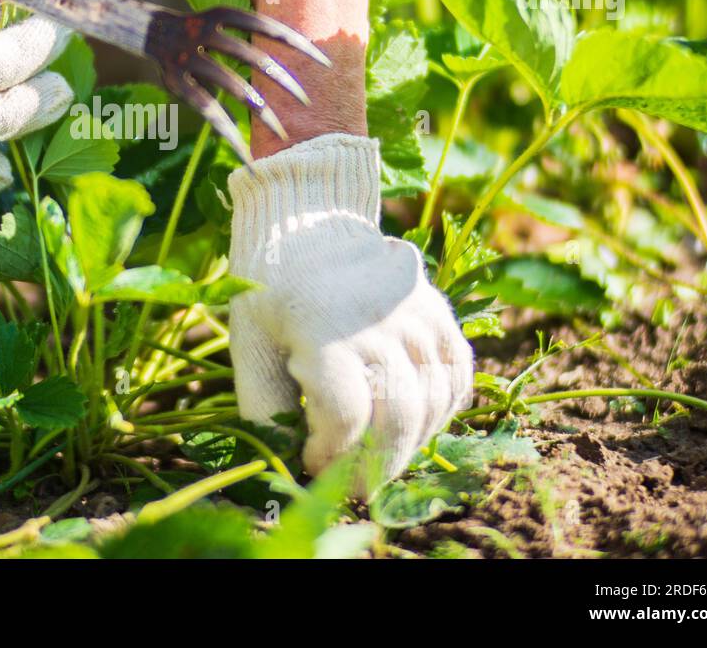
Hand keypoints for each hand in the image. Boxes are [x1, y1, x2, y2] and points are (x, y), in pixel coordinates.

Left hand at [227, 132, 473, 492]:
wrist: (307, 220)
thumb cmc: (269, 287)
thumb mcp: (250, 345)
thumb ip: (265, 409)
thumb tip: (287, 468)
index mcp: (321, 327)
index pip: (347, 416)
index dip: (332, 455)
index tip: (310, 462)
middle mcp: (376, 321)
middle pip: (396, 416)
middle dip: (374, 466)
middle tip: (352, 486)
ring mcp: (415, 314)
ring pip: (432, 402)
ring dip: (408, 444)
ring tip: (377, 459)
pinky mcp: (439, 312)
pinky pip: (456, 375)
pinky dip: (441, 411)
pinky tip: (412, 424)